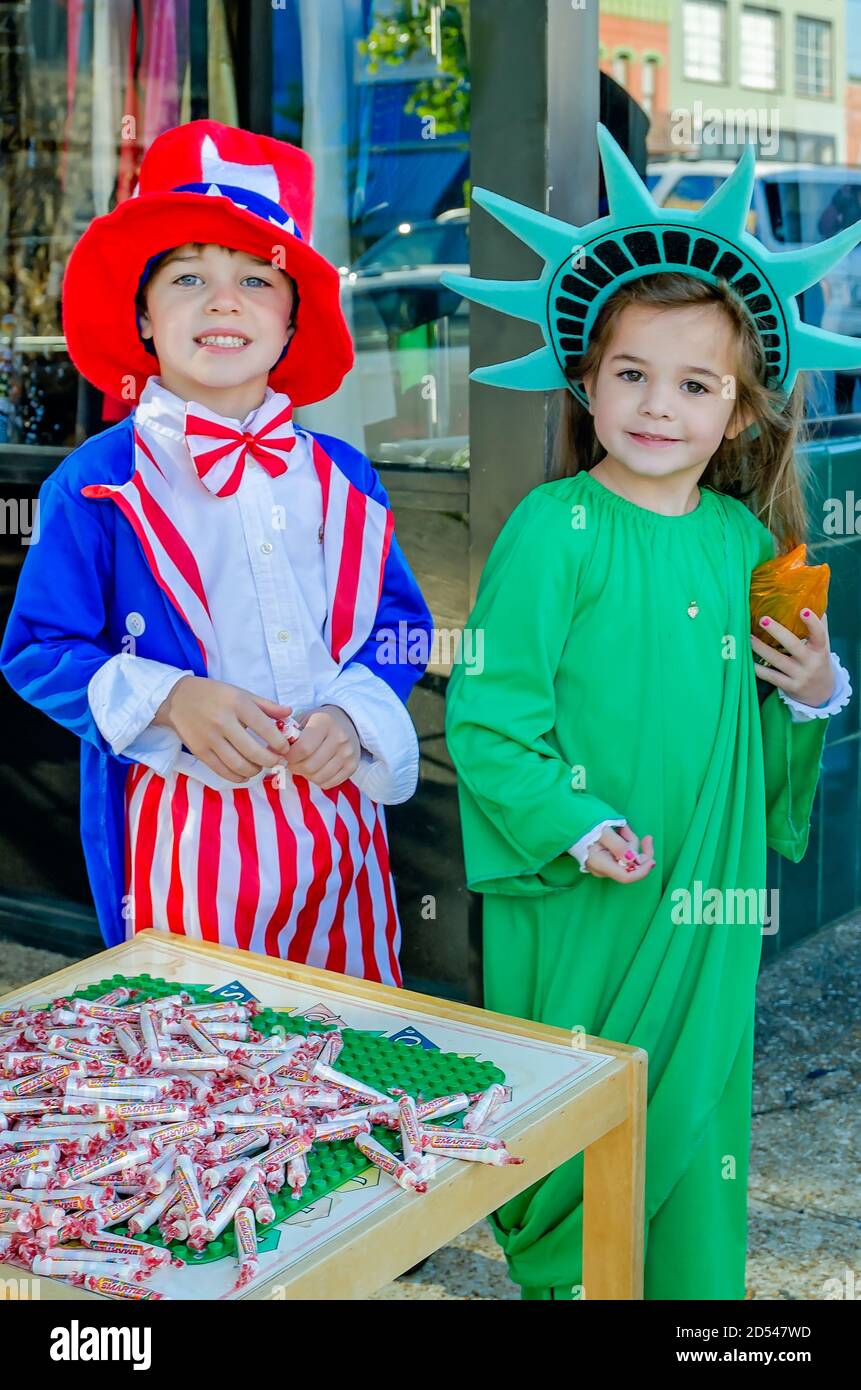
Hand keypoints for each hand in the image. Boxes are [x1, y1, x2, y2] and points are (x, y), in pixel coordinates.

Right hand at [152, 675, 294, 783]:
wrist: (178, 698)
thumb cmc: (215, 694)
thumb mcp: (241, 693)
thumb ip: (266, 705)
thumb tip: (289, 713)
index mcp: (237, 704)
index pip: (265, 728)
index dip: (280, 743)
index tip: (285, 748)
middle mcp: (223, 721)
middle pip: (253, 751)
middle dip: (271, 761)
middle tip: (277, 762)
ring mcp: (210, 738)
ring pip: (238, 765)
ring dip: (255, 771)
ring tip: (261, 767)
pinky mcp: (200, 751)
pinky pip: (222, 770)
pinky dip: (237, 777)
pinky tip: (245, 774)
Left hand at [282, 705, 360, 789]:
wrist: (348, 722)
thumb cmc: (319, 722)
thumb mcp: (304, 720)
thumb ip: (287, 734)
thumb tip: (270, 752)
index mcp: (324, 722)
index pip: (303, 748)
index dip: (289, 756)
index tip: (285, 754)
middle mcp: (340, 737)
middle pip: (310, 766)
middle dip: (296, 767)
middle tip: (293, 762)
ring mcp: (348, 753)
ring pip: (318, 777)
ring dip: (306, 775)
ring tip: (305, 765)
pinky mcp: (353, 766)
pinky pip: (329, 783)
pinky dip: (318, 780)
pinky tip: (316, 770)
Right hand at [583, 824, 655, 881]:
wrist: (570, 822)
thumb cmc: (586, 825)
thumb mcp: (603, 832)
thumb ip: (619, 846)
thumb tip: (634, 860)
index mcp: (601, 864)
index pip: (626, 877)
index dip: (642, 870)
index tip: (652, 860)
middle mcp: (604, 869)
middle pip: (630, 866)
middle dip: (635, 847)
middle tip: (631, 831)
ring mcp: (605, 865)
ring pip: (628, 858)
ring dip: (629, 840)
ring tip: (619, 828)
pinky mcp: (608, 860)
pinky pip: (623, 854)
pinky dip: (625, 842)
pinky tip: (618, 832)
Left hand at [750, 610, 834, 706]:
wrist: (822, 694)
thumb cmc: (818, 662)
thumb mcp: (823, 646)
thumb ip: (820, 626)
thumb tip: (814, 601)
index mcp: (820, 649)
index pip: (820, 634)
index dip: (812, 623)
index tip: (802, 610)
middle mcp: (811, 662)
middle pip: (793, 645)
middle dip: (777, 632)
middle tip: (762, 619)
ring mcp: (800, 676)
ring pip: (777, 661)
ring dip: (761, 648)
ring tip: (748, 637)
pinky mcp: (789, 687)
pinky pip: (771, 676)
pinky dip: (758, 669)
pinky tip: (747, 660)